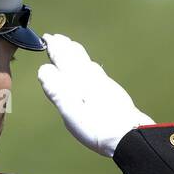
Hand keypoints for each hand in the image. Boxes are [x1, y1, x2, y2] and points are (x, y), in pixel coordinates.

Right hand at [37, 33, 153, 156]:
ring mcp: (104, 82)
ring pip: (87, 61)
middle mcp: (93, 76)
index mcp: (80, 78)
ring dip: (75, 54)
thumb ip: (56, 89)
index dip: (54, 47)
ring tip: (70, 49)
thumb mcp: (70, 110)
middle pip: (77, 55)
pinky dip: (86, 64)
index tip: (48, 38)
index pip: (64, 56)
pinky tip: (90, 71)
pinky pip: (95, 71)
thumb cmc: (99, 126)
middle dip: (65, 46)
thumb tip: (44, 70)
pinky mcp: (112, 91)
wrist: (130, 135)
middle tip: (57, 39)